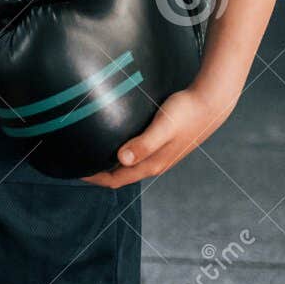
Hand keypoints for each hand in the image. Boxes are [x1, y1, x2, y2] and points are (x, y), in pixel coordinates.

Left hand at [82, 84, 237, 188]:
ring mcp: (159, 156)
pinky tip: (113, 140)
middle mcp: (154, 164)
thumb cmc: (185, 112)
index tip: (74, 170)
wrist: (211, 104)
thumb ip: (144, 143)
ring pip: (128, 167)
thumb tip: (121, 159)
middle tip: (76, 161)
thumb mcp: (162, 127)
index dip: (94, 178)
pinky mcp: (162, 145)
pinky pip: (136, 156)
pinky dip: (120, 154)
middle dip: (97, 173)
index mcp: (151, 164)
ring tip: (90, 152)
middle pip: (119, 176)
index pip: (115, 179)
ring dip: (109, 164)